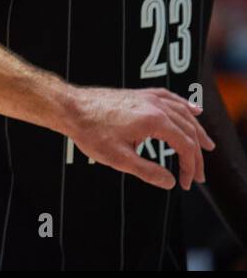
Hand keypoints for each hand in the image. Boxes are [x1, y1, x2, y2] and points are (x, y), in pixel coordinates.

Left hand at [66, 86, 213, 189]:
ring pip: (183, 112)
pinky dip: (184, 106)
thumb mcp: (118, 158)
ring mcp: (148, 97)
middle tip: (199, 173)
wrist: (70, 107)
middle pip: (188, 130)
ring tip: (206, 145)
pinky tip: (192, 110)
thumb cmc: (90, 131)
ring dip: (197, 130)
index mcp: (154, 120)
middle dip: (197, 153)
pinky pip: (170, 98)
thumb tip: (170, 182)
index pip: (185, 146)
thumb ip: (146, 171)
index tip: (186, 183)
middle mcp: (155, 105)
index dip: (189, 167)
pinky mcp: (139, 94)